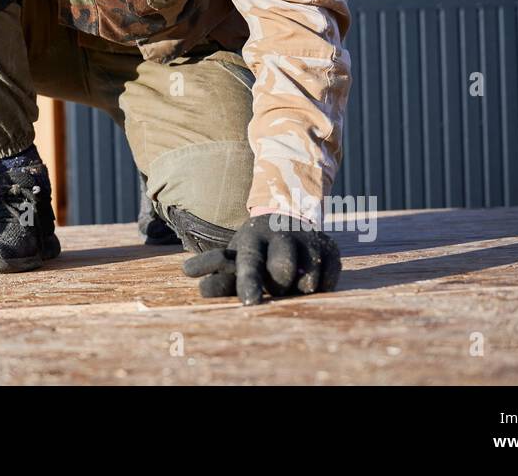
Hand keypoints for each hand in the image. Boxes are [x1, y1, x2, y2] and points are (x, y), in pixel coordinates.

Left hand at [182, 213, 340, 304]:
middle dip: (277, 286)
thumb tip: (185, 272)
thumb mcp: (235, 256)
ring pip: (308, 280)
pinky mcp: (331, 249)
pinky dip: (320, 287)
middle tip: (274, 286)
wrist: (288, 216)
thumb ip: (217, 271)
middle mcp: (281, 237)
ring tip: (291, 284)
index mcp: (252, 239)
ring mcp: (309, 242)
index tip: (249, 302)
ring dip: (298, 289)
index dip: (249, 282)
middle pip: (282, 272)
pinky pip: (329, 280)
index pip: (249, 262)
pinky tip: (311, 280)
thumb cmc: (254, 249)